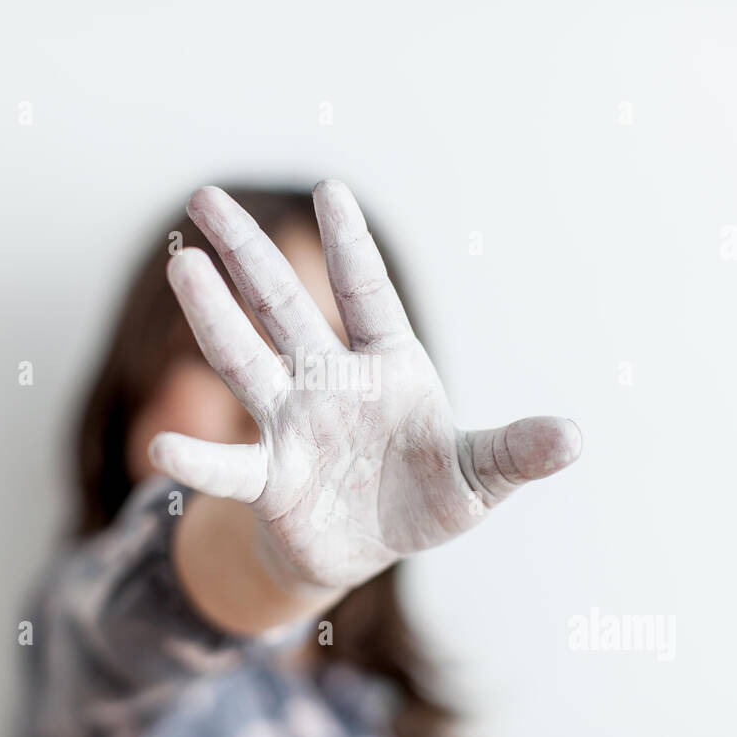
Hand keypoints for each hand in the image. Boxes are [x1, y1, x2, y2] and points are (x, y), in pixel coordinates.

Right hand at [150, 180, 580, 590]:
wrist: (368, 546)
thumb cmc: (424, 496)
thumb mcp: (479, 478)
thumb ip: (515, 451)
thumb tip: (576, 436)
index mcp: (388, 366)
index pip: (367, 296)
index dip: (351, 247)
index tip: (330, 190)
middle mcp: (329, 381)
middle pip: (283, 308)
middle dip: (248, 254)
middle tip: (206, 198)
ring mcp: (293, 424)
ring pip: (246, 360)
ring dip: (214, 315)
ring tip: (182, 262)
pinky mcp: (271, 477)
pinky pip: (230, 464)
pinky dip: (198, 460)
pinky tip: (160, 450)